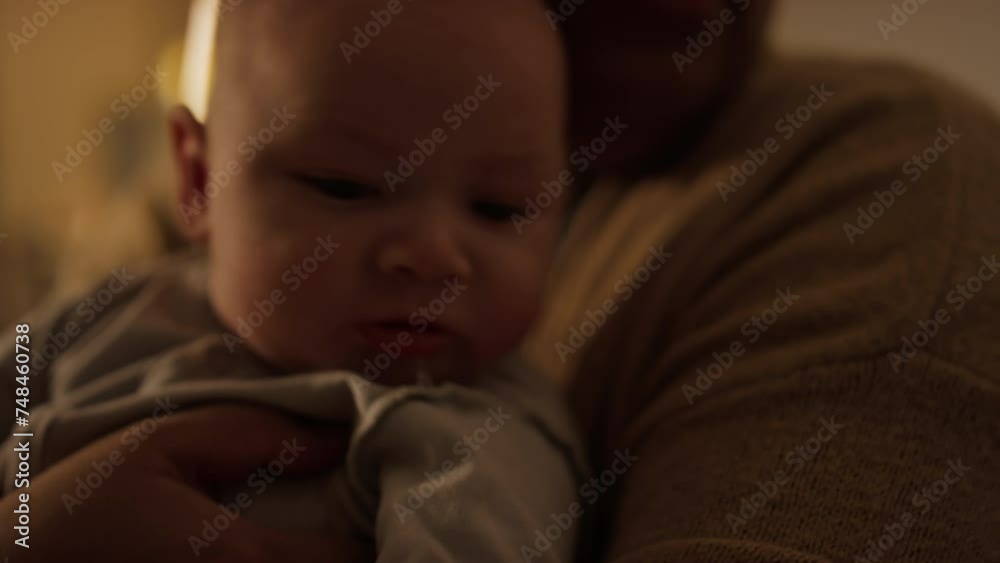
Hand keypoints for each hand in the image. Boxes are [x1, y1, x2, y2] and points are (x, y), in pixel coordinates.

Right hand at [1, 405, 373, 561]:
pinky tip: (301, 549)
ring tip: (348, 536)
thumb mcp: (164, 445)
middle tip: (379, 516)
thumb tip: (335, 437)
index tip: (388, 498)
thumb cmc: (87, 506)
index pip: (350, 561)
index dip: (378, 531)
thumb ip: (254, 435)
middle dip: (368, 554)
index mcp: (243, 562)